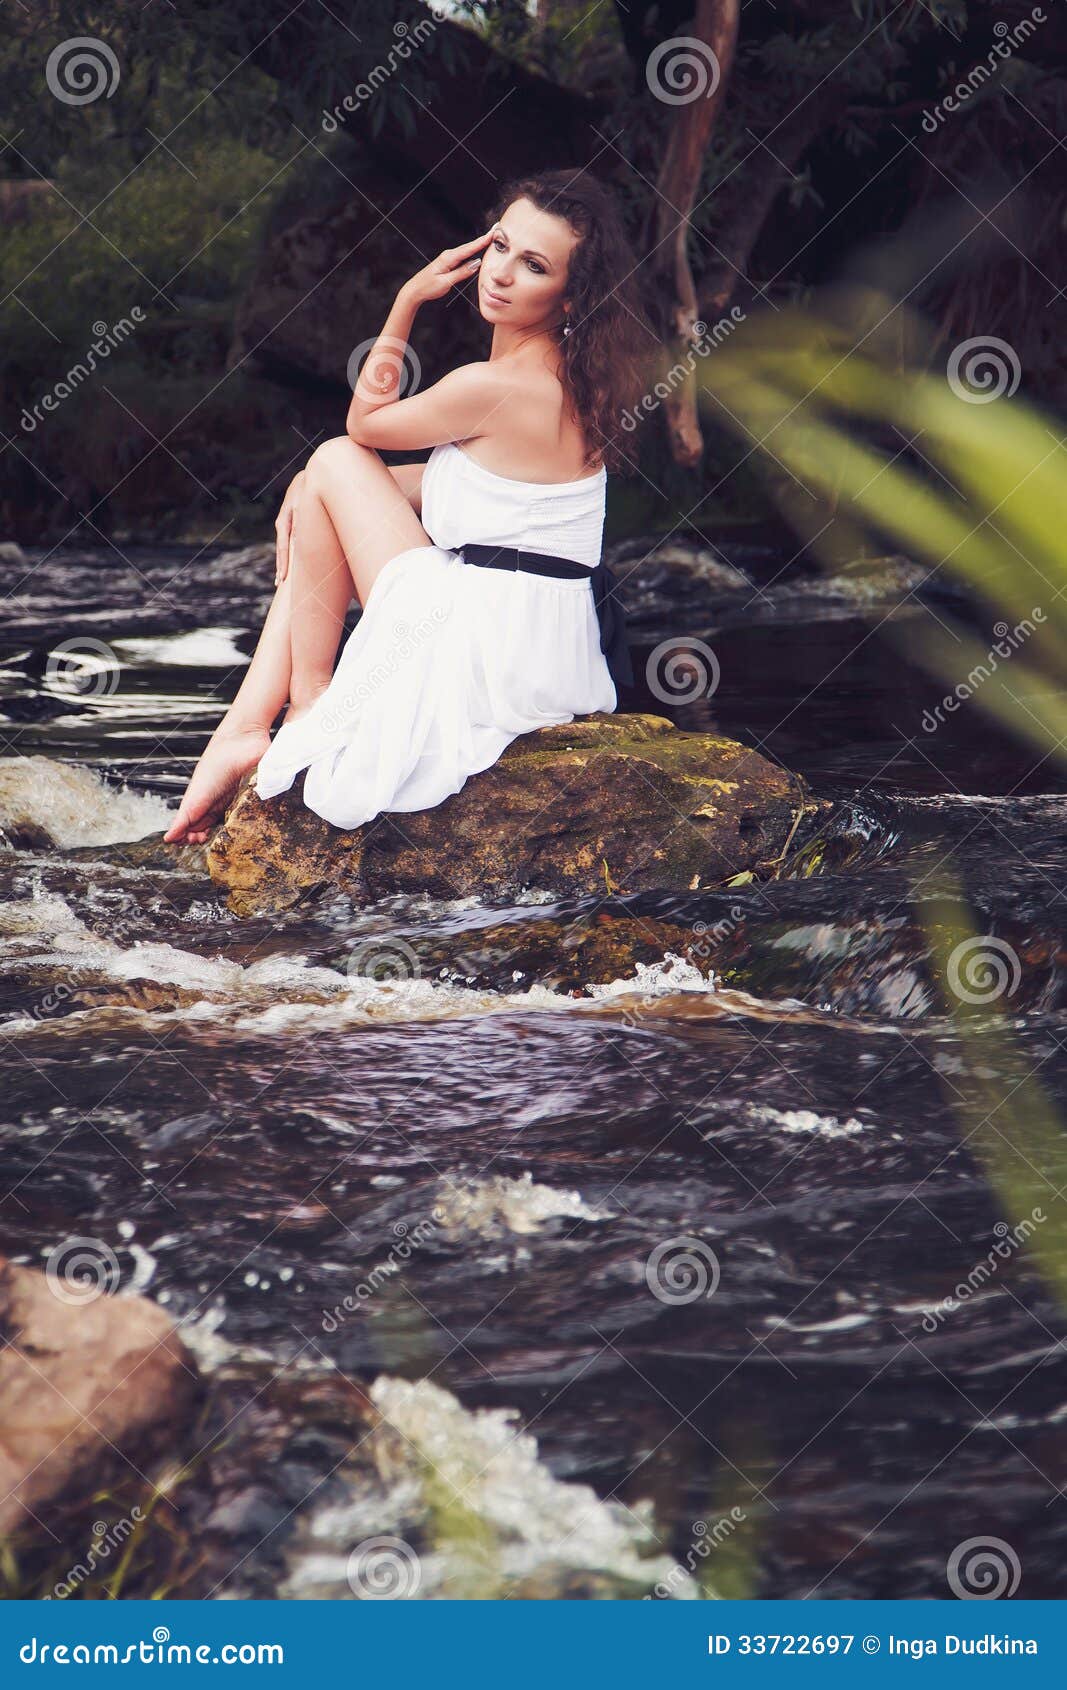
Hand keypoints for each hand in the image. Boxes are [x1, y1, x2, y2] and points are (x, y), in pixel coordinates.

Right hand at [274, 470, 304, 585]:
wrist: (306, 480)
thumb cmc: (307, 492)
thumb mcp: (302, 505)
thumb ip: (299, 522)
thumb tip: (297, 540)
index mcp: (283, 523)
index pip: (282, 548)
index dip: (283, 564)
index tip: (282, 578)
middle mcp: (282, 526)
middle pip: (281, 551)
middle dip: (280, 567)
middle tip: (279, 584)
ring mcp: (286, 525)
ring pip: (284, 548)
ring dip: (283, 562)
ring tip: (281, 578)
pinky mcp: (291, 524)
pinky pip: (288, 542)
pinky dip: (288, 554)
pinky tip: (290, 562)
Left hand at [401, 227, 496, 306]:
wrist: (415, 289)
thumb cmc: (428, 287)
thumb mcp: (446, 282)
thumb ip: (461, 273)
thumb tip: (476, 264)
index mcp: (448, 258)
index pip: (469, 248)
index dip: (482, 241)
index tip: (493, 233)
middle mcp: (449, 255)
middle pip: (470, 246)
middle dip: (484, 238)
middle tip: (496, 229)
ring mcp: (448, 258)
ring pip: (467, 250)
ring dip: (479, 243)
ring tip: (491, 237)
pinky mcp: (448, 262)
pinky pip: (463, 255)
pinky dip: (472, 250)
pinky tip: (477, 249)